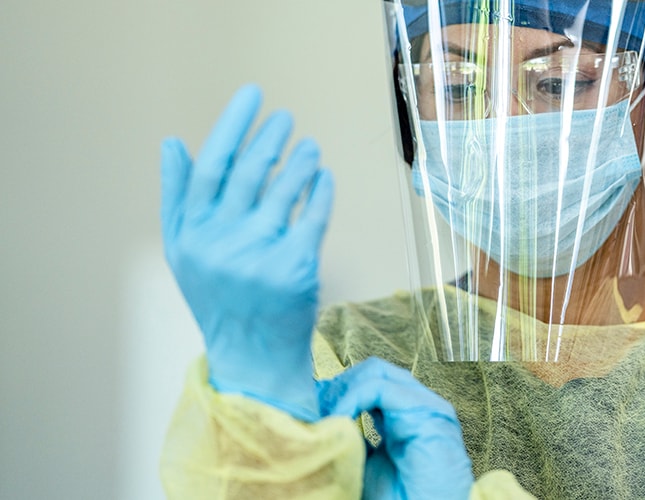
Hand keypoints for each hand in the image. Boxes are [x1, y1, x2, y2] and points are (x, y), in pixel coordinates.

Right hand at [160, 84, 333, 420]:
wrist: (252, 357)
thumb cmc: (219, 296)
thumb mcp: (184, 252)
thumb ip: (178, 197)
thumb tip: (171, 141)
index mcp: (191, 235)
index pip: (211, 166)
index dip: (233, 126)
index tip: (252, 95)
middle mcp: (221, 244)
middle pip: (249, 173)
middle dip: (270, 137)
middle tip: (286, 118)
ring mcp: (261, 258)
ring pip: (285, 191)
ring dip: (300, 161)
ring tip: (309, 147)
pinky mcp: (297, 270)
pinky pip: (314, 216)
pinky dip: (320, 191)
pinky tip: (324, 176)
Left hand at [320, 358, 473, 498]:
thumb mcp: (365, 462)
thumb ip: (352, 435)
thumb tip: (321, 416)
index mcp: (405, 417)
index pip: (371, 381)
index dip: (339, 388)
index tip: (312, 406)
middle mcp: (418, 407)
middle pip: (373, 371)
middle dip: (340, 385)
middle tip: (315, 408)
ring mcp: (426, 407)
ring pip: (376, 373)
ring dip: (344, 390)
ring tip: (325, 414)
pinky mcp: (428, 414)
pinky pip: (381, 389)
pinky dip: (353, 397)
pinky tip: (340, 417)